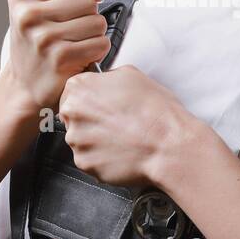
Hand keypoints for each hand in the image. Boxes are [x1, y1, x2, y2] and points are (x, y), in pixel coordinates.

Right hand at [3, 0, 110, 121]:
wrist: (24, 85)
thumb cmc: (38, 41)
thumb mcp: (48, 2)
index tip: (66, 8)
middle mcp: (29, 15)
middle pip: (89, 2)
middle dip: (87, 16)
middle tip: (66, 31)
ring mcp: (43, 37)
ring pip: (98, 22)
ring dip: (93, 35)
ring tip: (72, 44)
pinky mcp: (60, 58)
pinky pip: (100, 44)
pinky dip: (96, 51)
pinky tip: (78, 57)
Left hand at [58, 64, 193, 187]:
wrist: (168, 144)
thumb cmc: (155, 110)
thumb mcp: (131, 75)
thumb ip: (107, 78)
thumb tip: (103, 83)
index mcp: (79, 88)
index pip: (73, 93)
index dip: (91, 100)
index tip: (103, 106)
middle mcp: (71, 113)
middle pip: (74, 117)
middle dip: (91, 121)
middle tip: (116, 124)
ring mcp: (76, 141)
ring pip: (81, 140)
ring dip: (96, 141)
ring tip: (122, 139)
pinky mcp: (84, 163)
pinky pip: (90, 160)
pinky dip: (103, 158)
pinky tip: (122, 152)